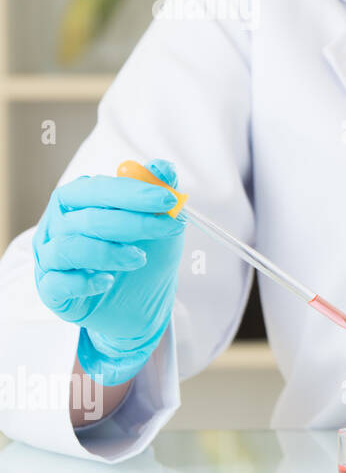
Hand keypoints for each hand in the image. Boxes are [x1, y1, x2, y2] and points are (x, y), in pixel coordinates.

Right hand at [33, 160, 185, 384]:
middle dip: (133, 222)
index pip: (94, 188)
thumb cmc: (141, 255)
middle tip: (169, 227)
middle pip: (85, 218)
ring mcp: (50, 259)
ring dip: (109, 252)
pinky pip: (58, 283)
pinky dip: (84, 281)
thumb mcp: (158, 224)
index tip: (168, 200)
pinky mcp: (51, 291)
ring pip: (70, 248)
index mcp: (76, 203)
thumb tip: (163, 168)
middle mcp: (57, 227)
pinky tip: (107, 282)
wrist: (137, 304)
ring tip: (140, 258)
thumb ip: (158, 195)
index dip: (131, 192)